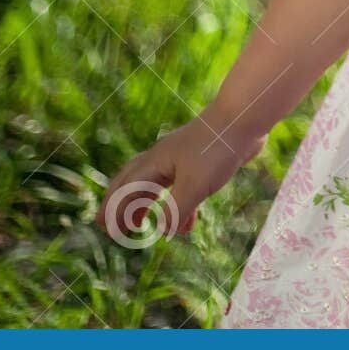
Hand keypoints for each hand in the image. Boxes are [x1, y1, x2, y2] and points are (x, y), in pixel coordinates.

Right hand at [95, 109, 265, 244]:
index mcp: (155, 163)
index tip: (105, 228)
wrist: (243, 118)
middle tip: (109, 226)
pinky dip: (179, 206)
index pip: (126, 189)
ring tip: (142, 225)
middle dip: (120, 205)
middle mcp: (163, 159)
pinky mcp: (202, 161)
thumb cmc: (215, 149)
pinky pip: (182, 188)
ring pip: (157, 185)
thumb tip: (163, 231)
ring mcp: (182, 158)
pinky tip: (188, 223)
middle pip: (133, 183)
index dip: (114, 209)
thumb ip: (175, 210)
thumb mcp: (194, 186)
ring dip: (147, 206)